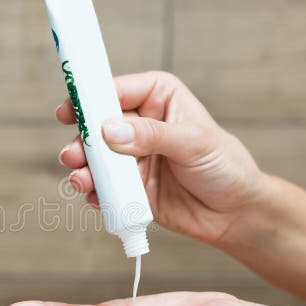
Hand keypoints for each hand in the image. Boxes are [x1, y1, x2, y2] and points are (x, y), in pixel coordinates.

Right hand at [57, 71, 267, 244]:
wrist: (235, 215)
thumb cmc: (226, 168)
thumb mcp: (194, 144)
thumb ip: (152, 135)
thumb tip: (110, 131)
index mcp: (157, 98)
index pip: (116, 90)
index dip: (90, 98)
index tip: (70, 111)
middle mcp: (139, 124)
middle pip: (97, 125)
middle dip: (81, 141)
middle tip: (73, 155)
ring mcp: (131, 156)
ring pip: (95, 158)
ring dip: (84, 169)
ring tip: (82, 181)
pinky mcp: (127, 186)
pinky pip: (102, 186)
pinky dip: (96, 193)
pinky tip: (97, 199)